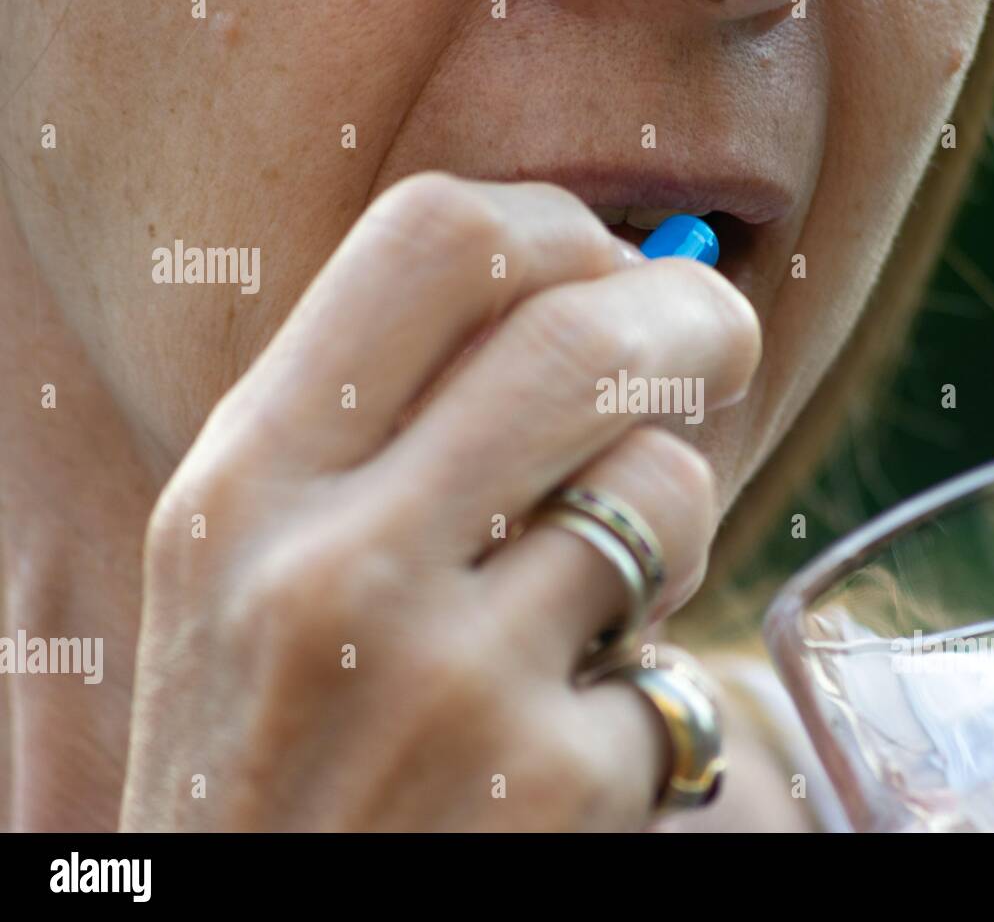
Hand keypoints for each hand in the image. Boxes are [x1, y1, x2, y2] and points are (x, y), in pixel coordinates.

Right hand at [120, 173, 760, 830]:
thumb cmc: (267, 740)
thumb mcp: (249, 563)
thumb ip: (375, 424)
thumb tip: (579, 284)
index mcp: (245, 483)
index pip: (434, 240)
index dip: (556, 229)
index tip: (601, 268)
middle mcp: (333, 567)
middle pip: (579, 336)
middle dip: (692, 316)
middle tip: (723, 336)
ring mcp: (448, 683)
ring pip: (662, 490)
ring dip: (675, 513)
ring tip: (616, 582)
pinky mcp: (553, 788)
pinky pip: (673, 666)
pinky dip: (652, 681)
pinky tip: (579, 727)